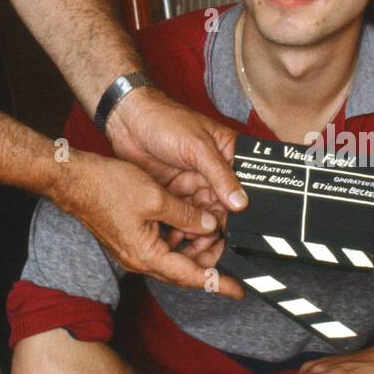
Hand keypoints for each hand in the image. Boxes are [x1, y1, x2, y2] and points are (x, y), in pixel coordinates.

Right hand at [59, 150, 243, 297]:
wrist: (73, 180)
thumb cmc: (107, 187)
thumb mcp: (155, 197)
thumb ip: (187, 215)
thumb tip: (210, 225)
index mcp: (146, 255)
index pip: (190, 276)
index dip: (218, 283)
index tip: (240, 290)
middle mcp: (139, 260)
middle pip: (183, 270)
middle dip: (209, 262)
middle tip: (231, 247)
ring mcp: (133, 251)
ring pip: (173, 257)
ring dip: (194, 247)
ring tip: (216, 232)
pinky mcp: (130, 239)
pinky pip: (161, 246)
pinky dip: (179, 238)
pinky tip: (190, 222)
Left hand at [106, 86, 245, 280]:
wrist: (129, 120)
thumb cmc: (166, 121)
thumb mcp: (197, 146)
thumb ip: (219, 175)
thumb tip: (241, 203)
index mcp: (230, 157)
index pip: (244, 191)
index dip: (243, 214)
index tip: (241, 238)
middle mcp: (215, 175)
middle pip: (226, 212)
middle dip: (221, 233)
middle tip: (214, 253)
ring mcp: (195, 186)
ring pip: (204, 219)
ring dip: (201, 236)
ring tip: (196, 253)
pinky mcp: (175, 195)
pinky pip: (184, 219)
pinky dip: (183, 232)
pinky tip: (179, 244)